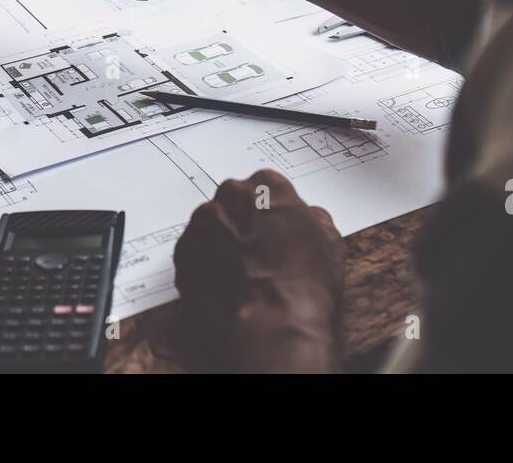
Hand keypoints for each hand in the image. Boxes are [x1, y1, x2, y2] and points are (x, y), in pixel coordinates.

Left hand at [169, 170, 344, 372]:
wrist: (273, 326)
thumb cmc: (304, 286)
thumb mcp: (330, 243)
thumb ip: (315, 219)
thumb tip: (310, 219)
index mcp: (265, 187)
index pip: (266, 189)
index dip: (273, 214)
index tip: (276, 231)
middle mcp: (228, 198)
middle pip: (235, 204)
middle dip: (244, 224)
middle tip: (259, 254)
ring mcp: (200, 226)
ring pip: (211, 228)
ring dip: (222, 244)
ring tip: (243, 275)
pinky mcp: (182, 257)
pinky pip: (194, 255)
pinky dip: (205, 267)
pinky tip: (226, 287)